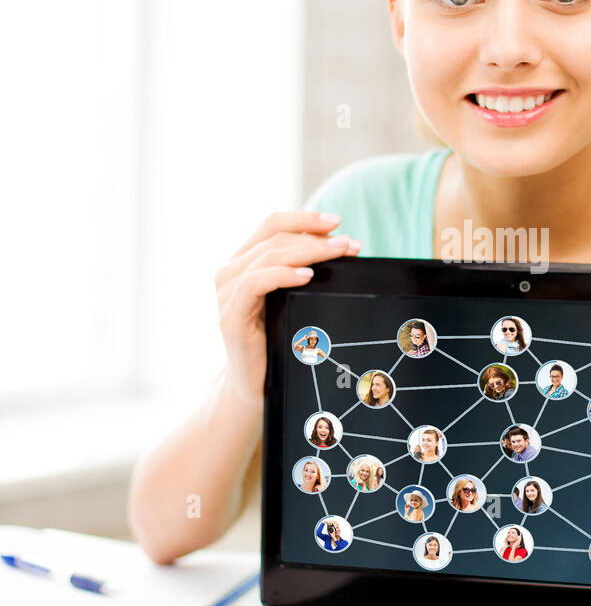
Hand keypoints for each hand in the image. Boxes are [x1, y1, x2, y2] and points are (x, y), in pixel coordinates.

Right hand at [216, 211, 360, 407]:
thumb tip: (345, 245)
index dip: (305, 218)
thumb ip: (306, 270)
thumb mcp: (295, 299)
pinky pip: (255, 283)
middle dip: (315, 237)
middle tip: (349, 244)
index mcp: (244, 262)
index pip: (272, 225)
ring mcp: (226, 294)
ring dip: (308, 252)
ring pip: (268, 256)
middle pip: (274, 237)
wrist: (256, 387)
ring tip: (339, 254)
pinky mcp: (230, 316)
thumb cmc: (280, 341)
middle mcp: (230, 273)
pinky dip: (283, 274)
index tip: (338, 221)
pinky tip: (308, 275)